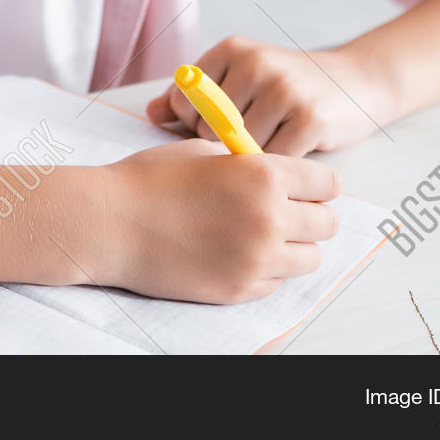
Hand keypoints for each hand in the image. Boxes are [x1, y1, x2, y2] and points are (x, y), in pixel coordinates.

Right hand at [88, 140, 342, 303]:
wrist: (111, 222)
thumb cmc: (151, 179)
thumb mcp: (203, 151)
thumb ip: (247, 162)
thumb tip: (276, 173)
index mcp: (262, 175)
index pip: (327, 185)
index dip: (318, 185)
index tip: (308, 188)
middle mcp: (269, 218)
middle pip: (327, 225)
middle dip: (311, 216)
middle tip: (287, 212)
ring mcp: (257, 259)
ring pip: (309, 258)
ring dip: (292, 246)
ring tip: (260, 235)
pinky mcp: (240, 289)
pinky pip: (278, 282)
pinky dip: (267, 268)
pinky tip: (236, 252)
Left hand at [144, 36, 396, 156]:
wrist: (356, 82)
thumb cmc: (287, 87)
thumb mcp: (240, 78)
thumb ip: (194, 96)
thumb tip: (151, 114)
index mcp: (230, 49)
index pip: (183, 98)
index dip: (190, 123)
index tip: (213, 127)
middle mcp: (254, 63)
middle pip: (208, 126)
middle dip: (221, 143)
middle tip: (247, 138)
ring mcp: (284, 90)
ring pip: (239, 147)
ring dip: (250, 157)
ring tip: (269, 143)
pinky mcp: (310, 118)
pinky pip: (272, 161)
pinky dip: (276, 166)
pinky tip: (288, 152)